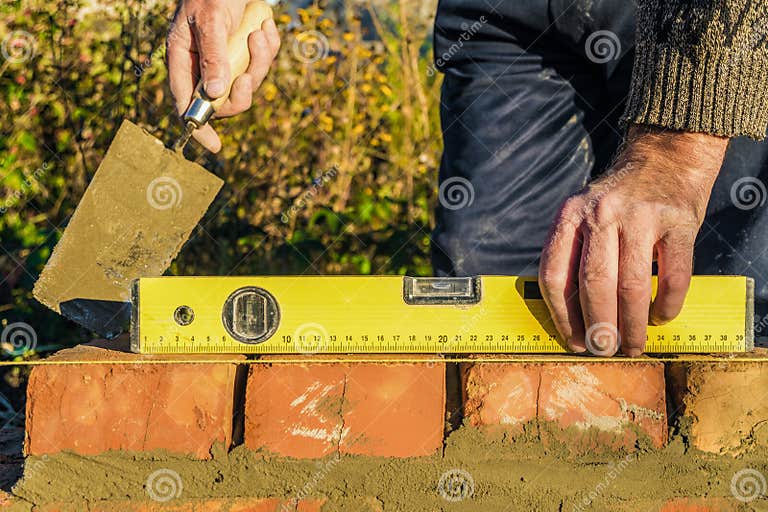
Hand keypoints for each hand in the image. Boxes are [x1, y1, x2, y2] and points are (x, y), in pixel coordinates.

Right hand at [167, 0, 279, 151]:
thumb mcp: (211, 20)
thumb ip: (213, 56)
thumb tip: (215, 94)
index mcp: (183, 58)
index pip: (186, 102)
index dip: (198, 126)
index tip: (213, 146)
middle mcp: (204, 64)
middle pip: (224, 100)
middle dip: (241, 91)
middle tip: (248, 76)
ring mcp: (227, 60)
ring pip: (248, 81)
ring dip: (260, 60)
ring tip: (259, 31)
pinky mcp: (247, 51)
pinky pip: (262, 62)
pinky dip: (269, 46)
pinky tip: (265, 24)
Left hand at [538, 126, 727, 355]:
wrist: (664, 157)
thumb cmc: (617, 200)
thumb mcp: (583, 214)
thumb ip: (572, 253)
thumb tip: (570, 317)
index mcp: (570, 215)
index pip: (555, 273)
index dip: (561, 315)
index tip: (572, 341)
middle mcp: (601, 214)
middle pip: (594, 284)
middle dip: (598, 326)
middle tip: (604, 351)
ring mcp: (641, 216)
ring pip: (632, 285)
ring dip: (632, 324)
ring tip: (634, 346)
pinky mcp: (678, 221)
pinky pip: (674, 274)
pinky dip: (668, 303)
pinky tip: (662, 317)